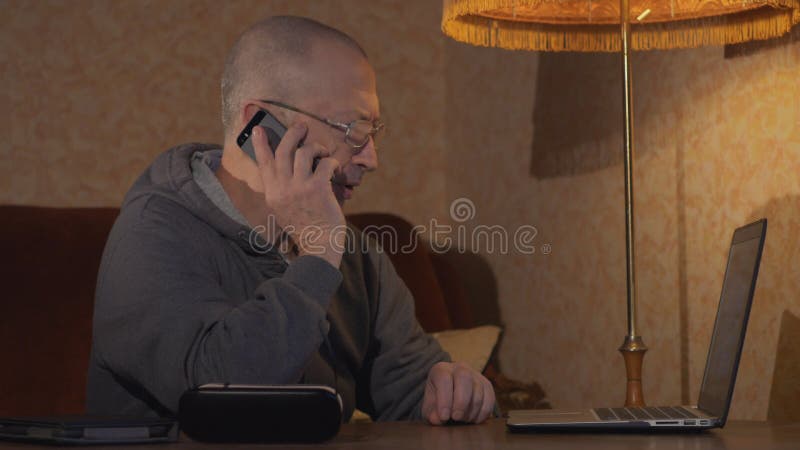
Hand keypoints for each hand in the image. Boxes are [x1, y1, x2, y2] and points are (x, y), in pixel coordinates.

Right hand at [252, 122, 344, 266]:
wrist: (318, 246)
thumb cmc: (305, 227)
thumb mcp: (283, 209)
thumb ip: (282, 190)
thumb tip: (289, 168)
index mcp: (272, 193)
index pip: (264, 163)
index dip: (260, 144)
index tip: (257, 129)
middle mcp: (283, 188)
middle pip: (283, 151)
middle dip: (292, 133)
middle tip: (302, 126)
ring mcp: (299, 188)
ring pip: (304, 152)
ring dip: (316, 147)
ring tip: (322, 152)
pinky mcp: (318, 189)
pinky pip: (324, 163)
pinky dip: (331, 161)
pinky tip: (334, 169)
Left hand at [421, 362, 495, 424]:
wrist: (450, 397)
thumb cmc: (438, 402)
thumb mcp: (430, 408)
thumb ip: (432, 413)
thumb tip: (438, 418)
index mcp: (441, 370)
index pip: (444, 379)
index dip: (444, 399)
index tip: (444, 416)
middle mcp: (459, 368)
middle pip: (464, 377)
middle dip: (461, 401)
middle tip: (456, 417)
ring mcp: (475, 374)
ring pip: (478, 389)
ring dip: (471, 409)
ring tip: (463, 419)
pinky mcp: (487, 384)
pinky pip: (490, 397)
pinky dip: (483, 412)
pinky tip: (474, 420)